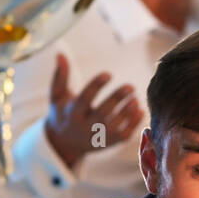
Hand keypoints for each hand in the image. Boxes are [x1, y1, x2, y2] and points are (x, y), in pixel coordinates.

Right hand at [44, 53, 142, 168]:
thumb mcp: (57, 96)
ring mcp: (98, 137)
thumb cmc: (63, 113)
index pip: (84, 99)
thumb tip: (60, 53)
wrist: (65, 144)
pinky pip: (124, 136)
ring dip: (127, 113)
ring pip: (115, 127)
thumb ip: (60, 76)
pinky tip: (140, 110)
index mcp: (72, 114)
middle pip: (102, 114)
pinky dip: (134, 124)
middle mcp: (85, 127)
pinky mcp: (109, 144)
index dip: (96, 86)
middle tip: (131, 86)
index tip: (108, 73)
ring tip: (135, 98)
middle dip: (116, 100)